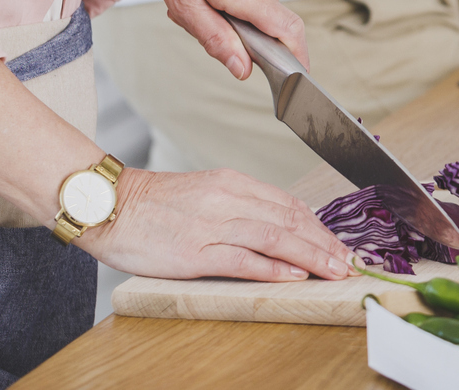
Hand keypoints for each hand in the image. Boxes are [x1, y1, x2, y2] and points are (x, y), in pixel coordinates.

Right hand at [79, 166, 353, 281]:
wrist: (111, 205)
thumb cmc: (155, 204)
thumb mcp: (205, 192)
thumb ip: (241, 205)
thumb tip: (279, 224)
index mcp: (232, 183)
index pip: (288, 203)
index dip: (319, 225)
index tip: (338, 242)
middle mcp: (228, 199)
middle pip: (289, 219)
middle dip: (324, 242)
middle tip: (348, 260)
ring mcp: (212, 225)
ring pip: (275, 237)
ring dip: (311, 256)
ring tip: (334, 270)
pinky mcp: (195, 251)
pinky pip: (242, 258)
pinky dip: (272, 267)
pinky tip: (294, 275)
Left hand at [132, 0, 305, 78]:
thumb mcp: (182, 3)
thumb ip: (215, 38)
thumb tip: (243, 70)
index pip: (289, 32)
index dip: (299, 62)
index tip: (297, 86)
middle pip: (270, 29)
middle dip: (242, 38)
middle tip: (201, 19)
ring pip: (262, 13)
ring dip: (236, 17)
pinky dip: (239, 1)